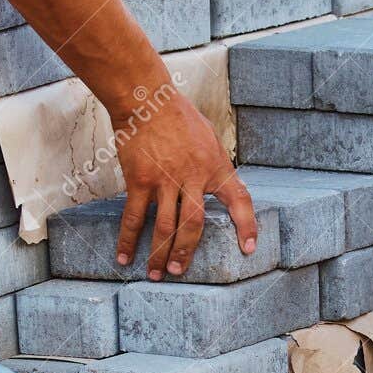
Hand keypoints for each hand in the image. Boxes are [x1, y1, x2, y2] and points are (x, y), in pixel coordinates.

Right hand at [113, 92, 257, 278]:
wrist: (146, 99)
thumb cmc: (179, 116)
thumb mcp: (209, 138)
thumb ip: (214, 164)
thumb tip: (219, 184)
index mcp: (215, 166)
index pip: (240, 199)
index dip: (247, 226)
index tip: (248, 249)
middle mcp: (193, 177)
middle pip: (194, 225)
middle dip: (186, 252)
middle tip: (179, 270)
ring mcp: (165, 180)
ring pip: (165, 227)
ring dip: (160, 254)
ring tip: (156, 273)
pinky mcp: (140, 180)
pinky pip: (133, 217)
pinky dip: (127, 240)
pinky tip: (124, 257)